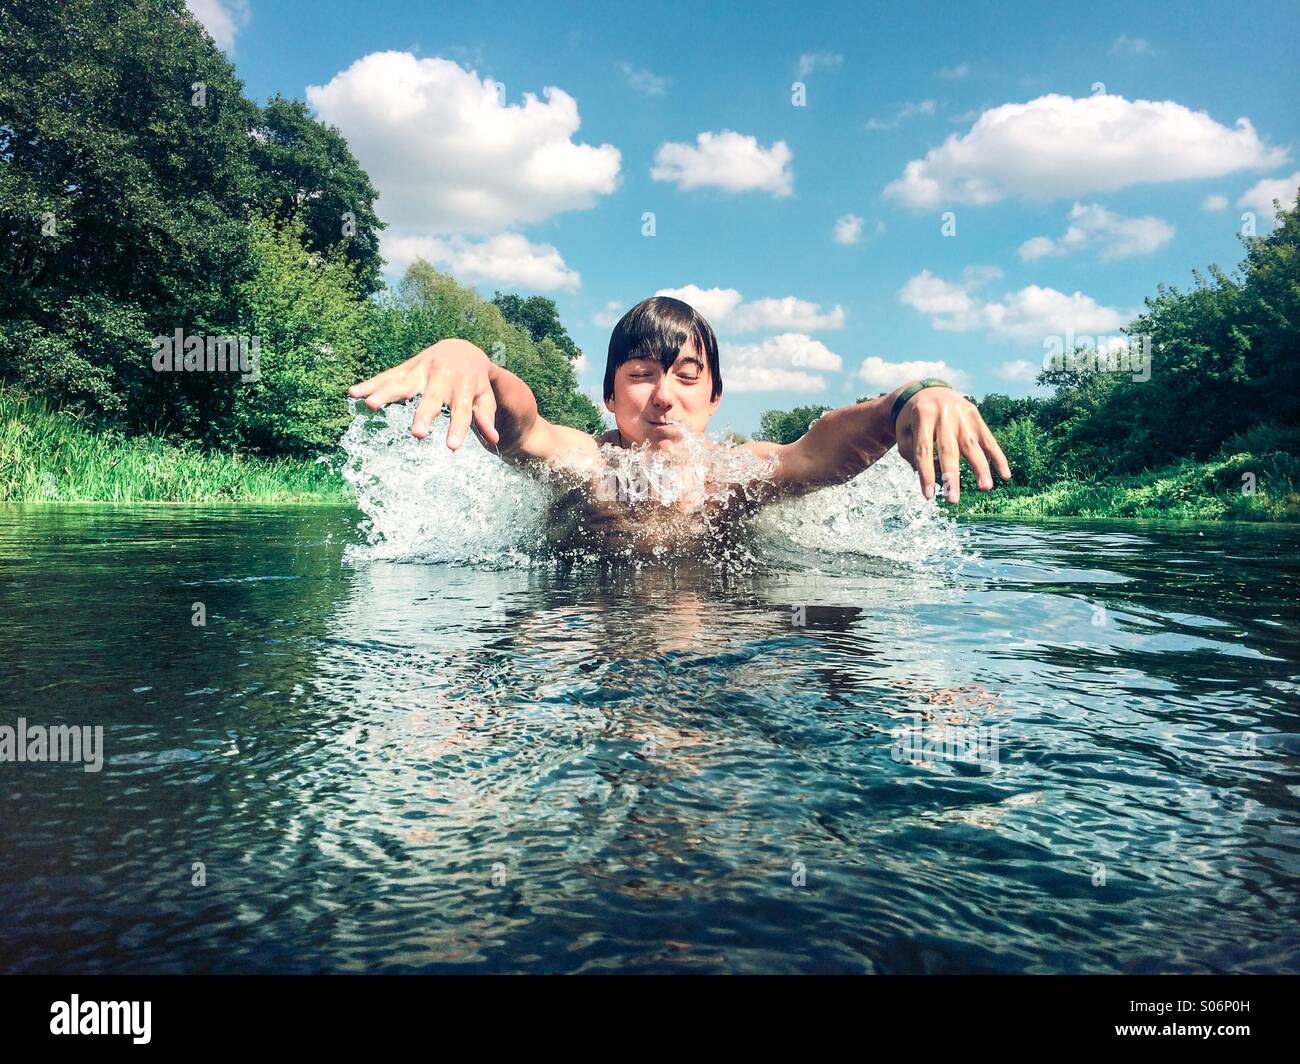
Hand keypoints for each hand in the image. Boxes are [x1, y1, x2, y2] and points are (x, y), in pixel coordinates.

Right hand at [348, 339, 499, 449]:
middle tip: (417, 433)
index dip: (457, 428)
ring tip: (369, 404)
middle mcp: (441, 378)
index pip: (461, 411)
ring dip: (385, 393)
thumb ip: (485, 416)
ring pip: (403, 384)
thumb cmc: (474, 381)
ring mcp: (421, 371)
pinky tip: (353, 393)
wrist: (462, 349)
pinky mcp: (407, 368)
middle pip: (431, 399)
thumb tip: (494, 439)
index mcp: (463, 387)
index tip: (451, 447)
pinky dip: (370, 384)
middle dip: (424, 415)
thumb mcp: (483, 396)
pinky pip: (387, 377)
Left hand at [893, 385, 1010, 502]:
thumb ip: (911, 452)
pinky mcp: (976, 416)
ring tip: (985, 488)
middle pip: (948, 449)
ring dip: (979, 468)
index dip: (926, 474)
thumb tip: (932, 474)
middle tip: (953, 500)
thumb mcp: (903, 431)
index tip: (929, 496)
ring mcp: (962, 415)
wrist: (927, 390)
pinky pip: (988, 439)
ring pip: (972, 445)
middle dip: (952, 476)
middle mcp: (944, 414)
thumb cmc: (912, 418)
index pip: (923, 450)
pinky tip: (1005, 475)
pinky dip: (998, 457)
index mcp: (922, 416)